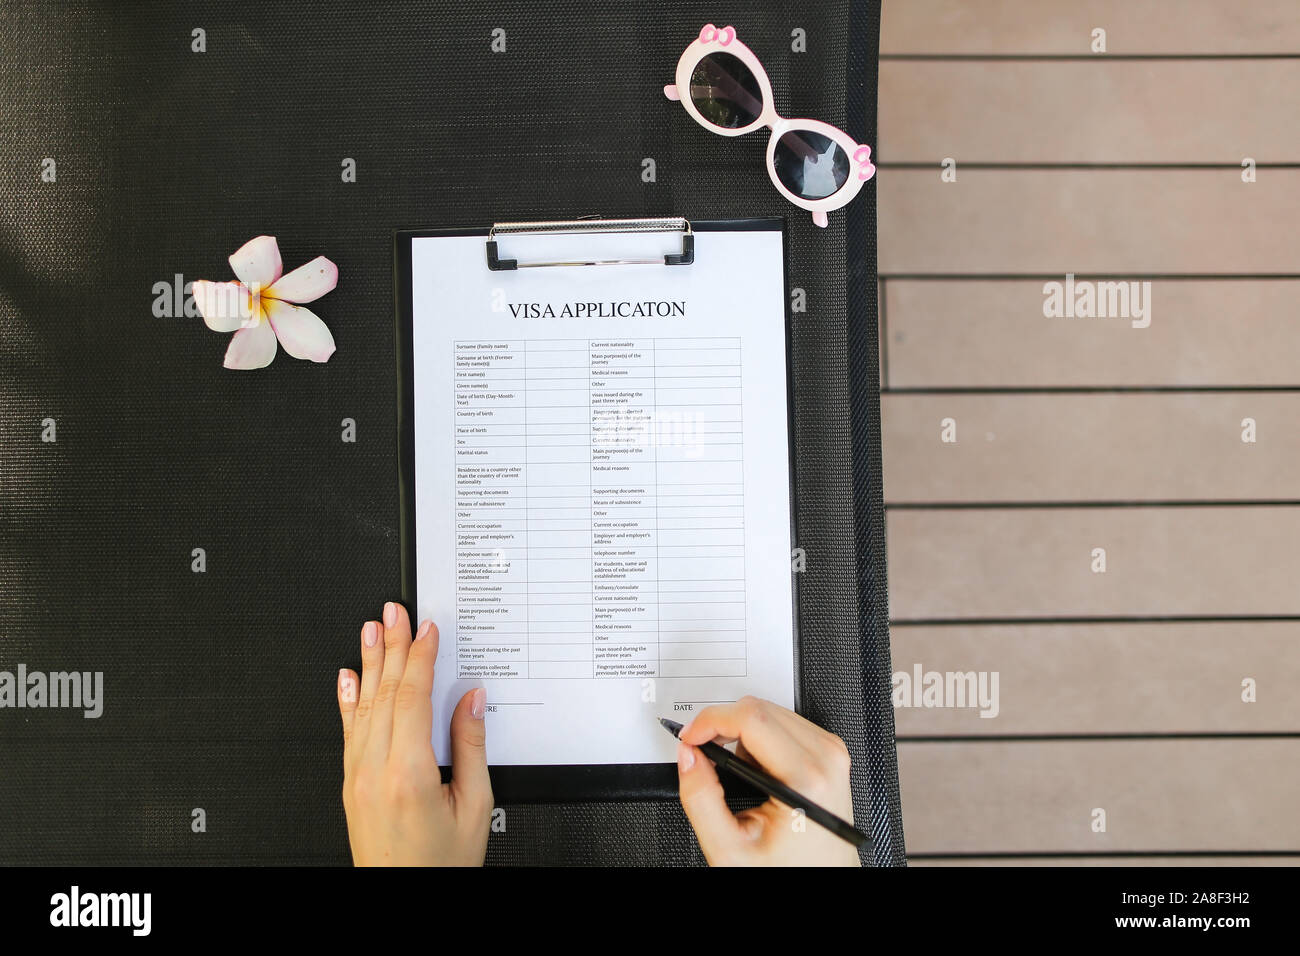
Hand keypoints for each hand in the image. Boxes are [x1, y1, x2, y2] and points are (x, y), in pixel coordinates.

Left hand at [337, 602, 491, 865]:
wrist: (404, 900)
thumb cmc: (440, 865)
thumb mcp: (474, 806)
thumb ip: (471, 747)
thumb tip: (471, 700)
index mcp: (410, 773)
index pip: (412, 697)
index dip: (420, 657)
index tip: (427, 629)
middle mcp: (376, 772)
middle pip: (384, 694)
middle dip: (391, 646)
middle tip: (394, 612)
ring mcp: (358, 778)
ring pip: (362, 707)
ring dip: (368, 663)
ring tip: (371, 629)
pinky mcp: (351, 786)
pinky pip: (348, 733)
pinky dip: (347, 700)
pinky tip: (347, 679)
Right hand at [676, 696, 859, 866]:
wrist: (823, 880)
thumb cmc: (788, 871)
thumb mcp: (730, 849)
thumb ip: (701, 800)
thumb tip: (688, 757)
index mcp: (806, 779)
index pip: (751, 719)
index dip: (711, 720)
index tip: (690, 737)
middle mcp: (826, 758)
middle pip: (759, 709)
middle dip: (721, 726)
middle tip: (701, 752)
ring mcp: (831, 753)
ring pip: (770, 712)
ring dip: (740, 734)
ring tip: (734, 773)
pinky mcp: (829, 752)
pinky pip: (785, 724)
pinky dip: (759, 739)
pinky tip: (755, 771)